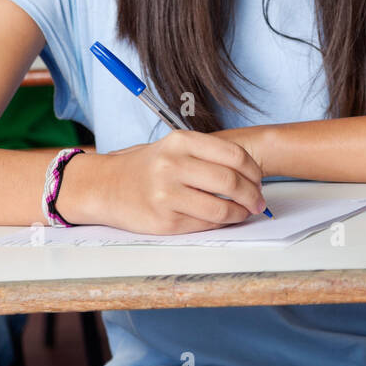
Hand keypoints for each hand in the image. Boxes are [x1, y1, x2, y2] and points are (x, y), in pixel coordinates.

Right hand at [61, 129, 266, 234]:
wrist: (106, 186)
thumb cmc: (146, 167)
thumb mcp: (172, 148)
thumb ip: (206, 156)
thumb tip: (249, 174)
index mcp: (180, 141)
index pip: (233, 155)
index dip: (254, 170)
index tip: (259, 179)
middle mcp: (173, 164)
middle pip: (231, 181)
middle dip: (253, 195)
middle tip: (259, 201)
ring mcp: (167, 194)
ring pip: (221, 207)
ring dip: (240, 212)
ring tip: (244, 212)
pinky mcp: (165, 220)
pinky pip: (205, 224)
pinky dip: (221, 223)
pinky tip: (223, 219)